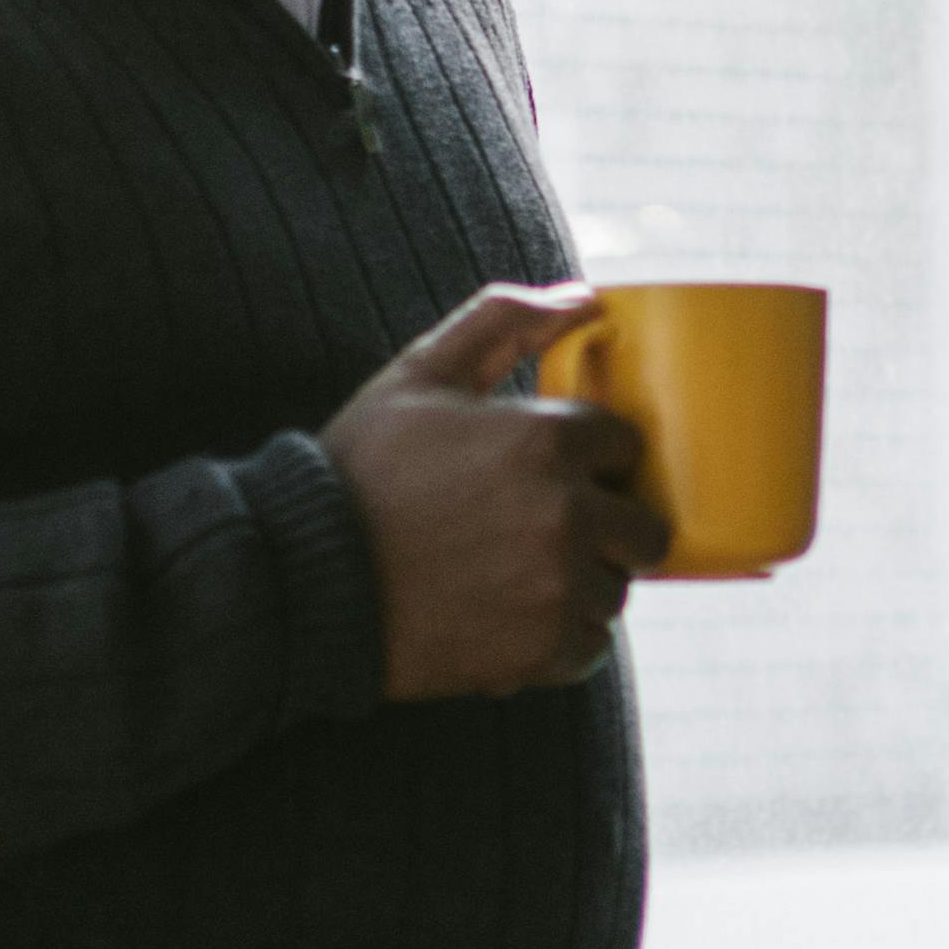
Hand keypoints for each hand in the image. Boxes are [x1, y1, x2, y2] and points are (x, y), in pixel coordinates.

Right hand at [325, 284, 668, 700]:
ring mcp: (559, 587)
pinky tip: (506, 618)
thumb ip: (504, 321)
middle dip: (606, 528)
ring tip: (512, 577)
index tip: (553, 474)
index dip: (592, 459)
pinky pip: (589, 645)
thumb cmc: (362, 469)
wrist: (306, 578)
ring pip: (615, 589)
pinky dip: (557, 638)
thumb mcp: (421, 374)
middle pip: (642, 528)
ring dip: (581, 586)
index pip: (625, 446)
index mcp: (546, 440)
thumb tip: (585, 298)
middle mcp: (567, 514)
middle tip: (543, 532)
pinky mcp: (541, 649)